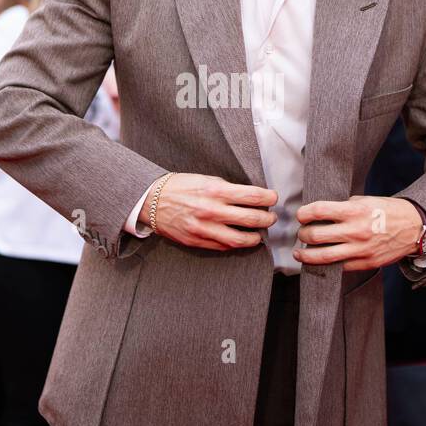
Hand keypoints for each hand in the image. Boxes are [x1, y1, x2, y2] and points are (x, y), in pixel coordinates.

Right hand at [149, 173, 276, 251]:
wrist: (152, 200)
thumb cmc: (180, 187)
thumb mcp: (206, 179)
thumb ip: (227, 189)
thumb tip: (250, 197)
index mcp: (215, 191)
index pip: (252, 196)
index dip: (268, 198)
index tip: (273, 198)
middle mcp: (212, 211)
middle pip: (252, 219)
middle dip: (267, 219)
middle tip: (271, 217)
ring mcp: (205, 228)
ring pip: (240, 239)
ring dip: (255, 237)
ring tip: (259, 234)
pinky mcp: (197, 241)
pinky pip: (223, 246)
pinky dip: (236, 244)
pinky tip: (241, 239)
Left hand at [294, 196, 421, 271]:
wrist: (413, 227)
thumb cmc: (388, 211)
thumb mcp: (366, 200)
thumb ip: (344, 206)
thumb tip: (322, 213)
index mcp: (354, 211)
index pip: (319, 211)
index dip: (304, 213)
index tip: (301, 215)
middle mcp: (355, 230)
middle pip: (315, 235)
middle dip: (303, 234)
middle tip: (302, 233)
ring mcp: (360, 249)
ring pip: (324, 256)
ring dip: (306, 255)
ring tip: (300, 254)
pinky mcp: (365, 262)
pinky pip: (340, 266)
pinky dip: (326, 264)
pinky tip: (320, 261)